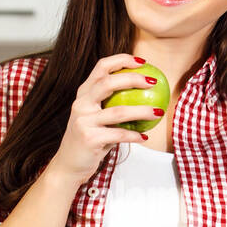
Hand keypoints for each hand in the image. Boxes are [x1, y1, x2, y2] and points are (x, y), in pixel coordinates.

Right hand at [47, 54, 162, 185]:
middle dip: (133, 79)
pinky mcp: (89, 139)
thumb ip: (112, 104)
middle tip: (153, 82)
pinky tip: (145, 137)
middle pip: (108, 83)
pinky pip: (118, 135)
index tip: (142, 62)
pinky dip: (134, 136)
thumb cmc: (90, 140)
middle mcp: (81, 104)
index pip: (101, 68)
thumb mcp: (96, 118)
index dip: (121, 60)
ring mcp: (83, 121)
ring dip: (142, 110)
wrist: (68, 166)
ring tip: (158, 111)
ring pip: (118, 111)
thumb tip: (145, 93)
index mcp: (83, 94)